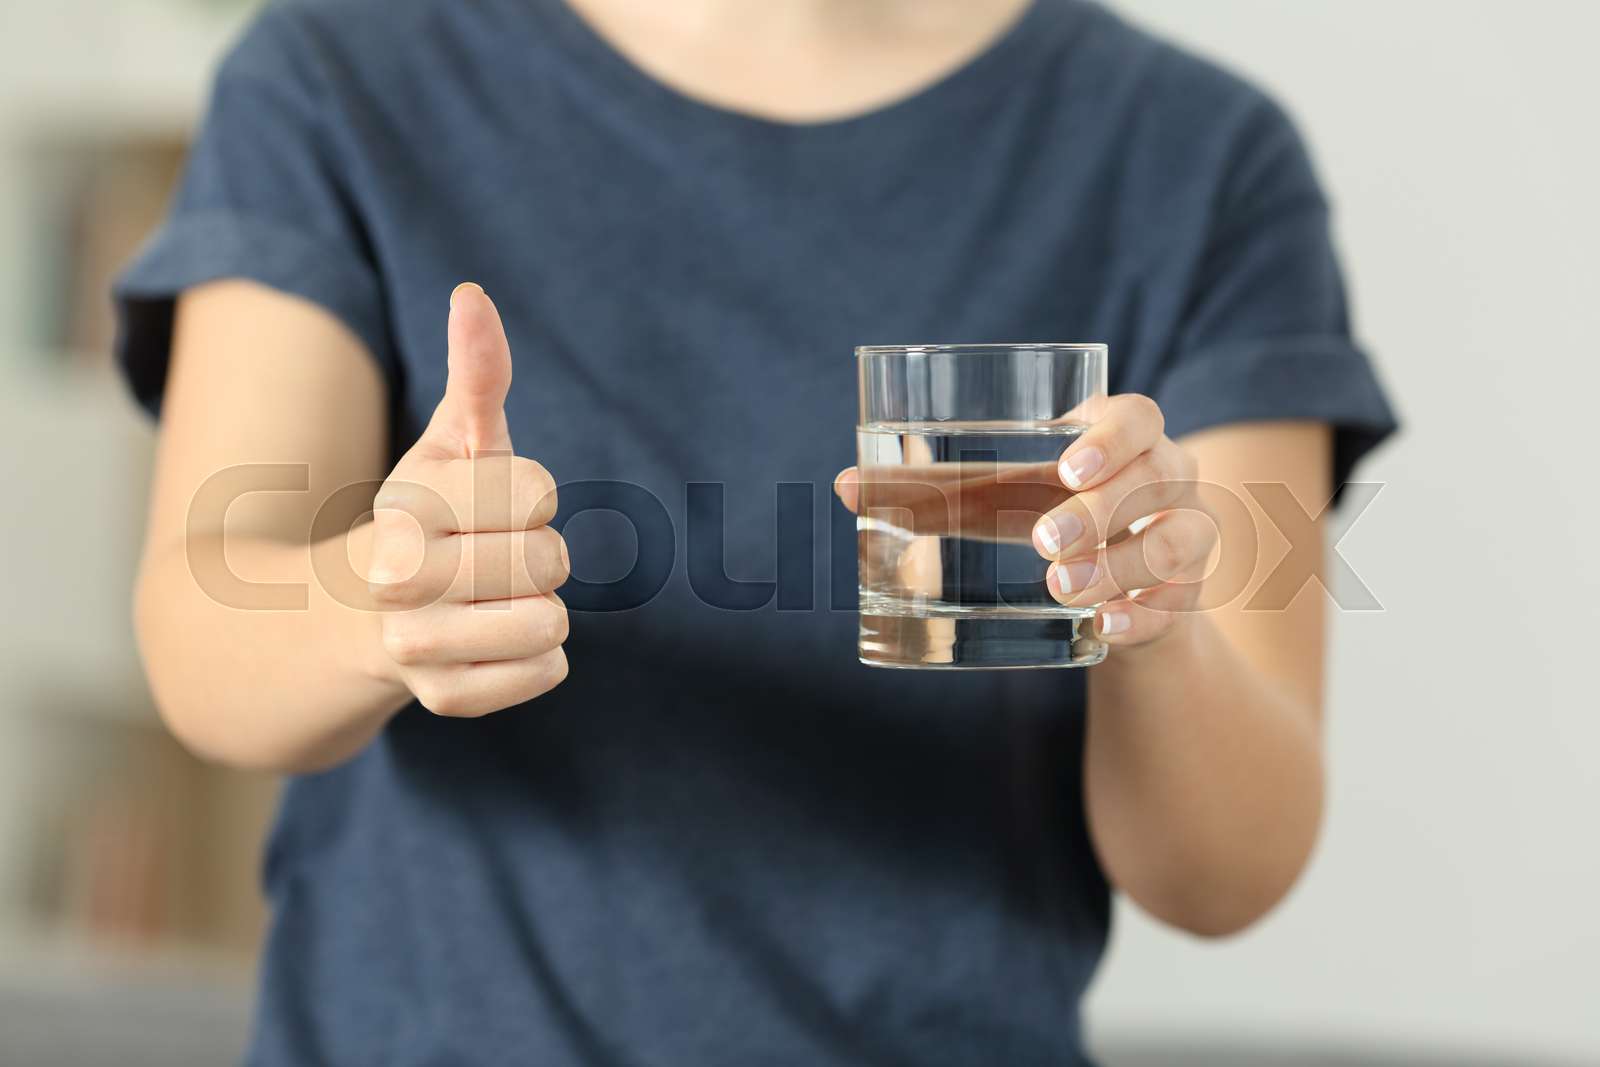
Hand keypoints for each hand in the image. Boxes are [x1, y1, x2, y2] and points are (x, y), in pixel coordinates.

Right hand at [367, 283, 569, 715]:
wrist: (345, 617)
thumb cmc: (424, 518)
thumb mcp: (449, 443)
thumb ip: (474, 374)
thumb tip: (472, 294)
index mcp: (409, 504)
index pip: (537, 491)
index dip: (531, 496)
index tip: (493, 505)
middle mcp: (401, 576)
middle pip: (551, 559)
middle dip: (540, 555)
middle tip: (494, 558)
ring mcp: (416, 645)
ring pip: (550, 622)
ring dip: (540, 608)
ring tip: (490, 600)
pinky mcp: (443, 697)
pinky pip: (545, 673)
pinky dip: (537, 659)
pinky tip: (491, 643)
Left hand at [833, 394, 1213, 649]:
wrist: (1109, 592)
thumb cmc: (1044, 520)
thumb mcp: (992, 503)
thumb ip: (926, 494)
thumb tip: (841, 487)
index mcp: (1121, 438)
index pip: (1137, 416)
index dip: (1110, 437)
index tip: (1065, 467)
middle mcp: (1167, 478)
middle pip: (1156, 477)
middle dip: (1100, 511)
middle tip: (1044, 543)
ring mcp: (1185, 536)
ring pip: (1175, 541)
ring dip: (1118, 566)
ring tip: (1062, 590)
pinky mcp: (1186, 596)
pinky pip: (1179, 604)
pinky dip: (1142, 617)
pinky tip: (1106, 628)